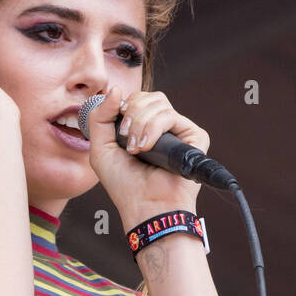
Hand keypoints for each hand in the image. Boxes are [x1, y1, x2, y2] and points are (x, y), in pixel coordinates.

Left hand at [84, 87, 210, 231]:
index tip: (119, 131)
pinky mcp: (195, 137)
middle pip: (148, 96)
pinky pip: (170, 115)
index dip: (124, 107)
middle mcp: (163, 127)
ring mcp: (179, 131)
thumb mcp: (100, 148)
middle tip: (127, 140)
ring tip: (137, 148)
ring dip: (140, 123)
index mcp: (144, 127)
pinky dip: (153, 129)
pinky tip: (147, 147)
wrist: (144, 206)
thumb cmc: (124, 185)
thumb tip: (115, 89)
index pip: (137, 98)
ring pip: (158, 103)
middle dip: (131, 114)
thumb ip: (100, 116)